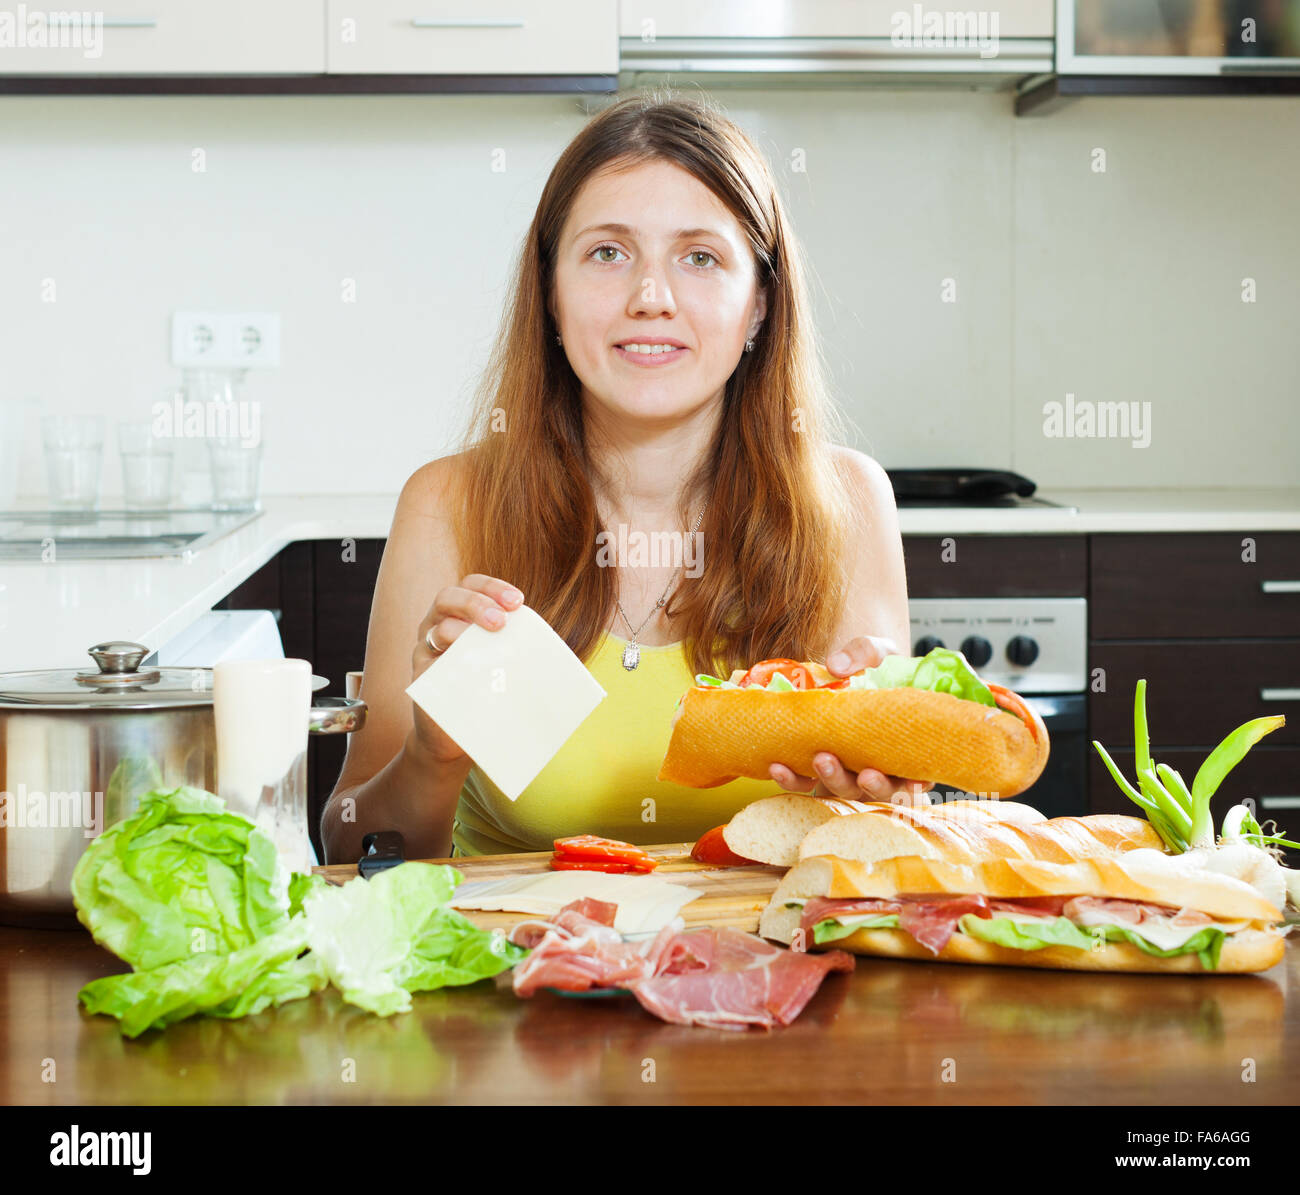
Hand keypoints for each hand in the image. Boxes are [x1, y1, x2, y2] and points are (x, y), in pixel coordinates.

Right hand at [410, 573, 523, 764]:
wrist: (454, 735)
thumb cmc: (483, 689)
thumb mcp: (501, 662)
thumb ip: (517, 648)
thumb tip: (558, 655)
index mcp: (459, 614)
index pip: (470, 585)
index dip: (491, 587)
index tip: (517, 601)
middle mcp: (436, 625)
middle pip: (447, 598)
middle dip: (475, 603)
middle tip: (500, 621)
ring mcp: (425, 651)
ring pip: (436, 630)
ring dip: (462, 632)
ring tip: (488, 643)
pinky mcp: (421, 679)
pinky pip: (429, 666)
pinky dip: (449, 665)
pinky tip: (469, 673)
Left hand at [767, 633, 934, 805]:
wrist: (840, 671)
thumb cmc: (871, 666)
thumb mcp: (877, 652)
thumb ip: (864, 653)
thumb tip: (836, 666)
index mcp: (903, 745)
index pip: (917, 774)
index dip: (918, 783)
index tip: (915, 782)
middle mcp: (877, 765)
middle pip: (878, 788)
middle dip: (872, 784)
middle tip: (864, 772)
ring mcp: (846, 769)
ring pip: (843, 788)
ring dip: (832, 779)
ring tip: (819, 759)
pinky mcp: (815, 767)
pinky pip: (804, 782)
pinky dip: (793, 779)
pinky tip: (778, 767)